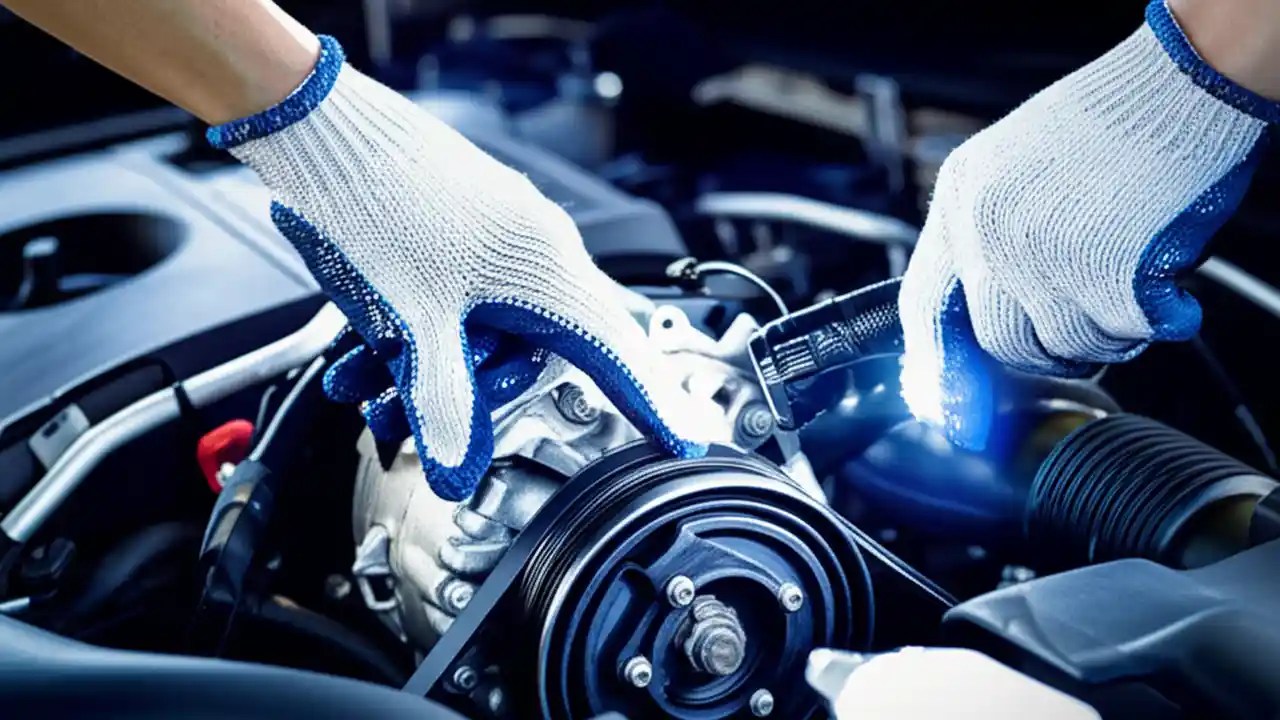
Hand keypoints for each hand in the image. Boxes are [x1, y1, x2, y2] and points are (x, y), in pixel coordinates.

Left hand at [209, 37, 706, 499]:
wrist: (319, 128)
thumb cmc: (378, 203)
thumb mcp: (413, 322)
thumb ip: (442, 403)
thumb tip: (458, 470)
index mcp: (548, 270)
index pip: (615, 353)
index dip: (649, 404)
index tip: (681, 439)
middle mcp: (536, 250)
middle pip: (528, 352)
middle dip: (463, 396)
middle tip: (408, 418)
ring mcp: (499, 238)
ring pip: (481, 330)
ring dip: (424, 368)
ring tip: (365, 384)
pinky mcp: (461, 231)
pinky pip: (455, 301)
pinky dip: (416, 334)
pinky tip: (361, 353)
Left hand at [899, 0, 1276, 448]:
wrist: (1176, 85)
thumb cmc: (1108, 121)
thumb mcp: (1010, 167)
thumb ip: (985, 236)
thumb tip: (979, 323)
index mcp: (958, 198)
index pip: (922, 307)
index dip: (939, 367)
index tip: (951, 407)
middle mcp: (985, 228)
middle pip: (996, 341)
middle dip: (1044, 350)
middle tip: (1083, 327)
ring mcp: (1037, 252)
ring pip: (1058, 345)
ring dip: (1099, 337)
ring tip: (1125, 295)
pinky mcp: (1097, 270)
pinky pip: (1115, 333)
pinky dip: (1145, 323)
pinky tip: (1158, 290)